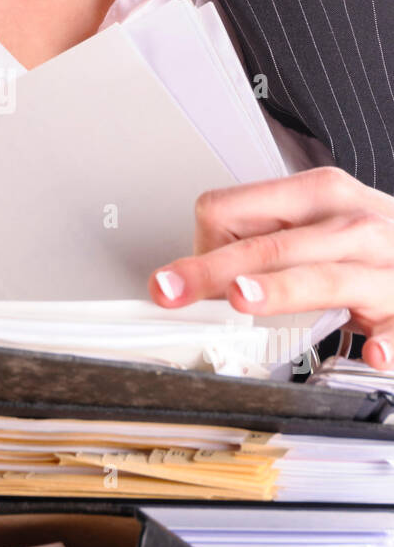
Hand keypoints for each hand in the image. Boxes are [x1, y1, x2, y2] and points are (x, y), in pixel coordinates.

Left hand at [148, 166, 393, 371]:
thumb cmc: (367, 242)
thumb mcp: (317, 221)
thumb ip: (261, 240)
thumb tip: (196, 275)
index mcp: (318, 195)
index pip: (243, 209)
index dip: (205, 246)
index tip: (173, 279)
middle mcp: (352, 224)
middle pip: (272, 246)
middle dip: (220, 269)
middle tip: (175, 288)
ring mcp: (385, 269)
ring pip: (326, 278)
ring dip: (284, 288)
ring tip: (243, 297)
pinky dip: (387, 340)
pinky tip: (372, 351)